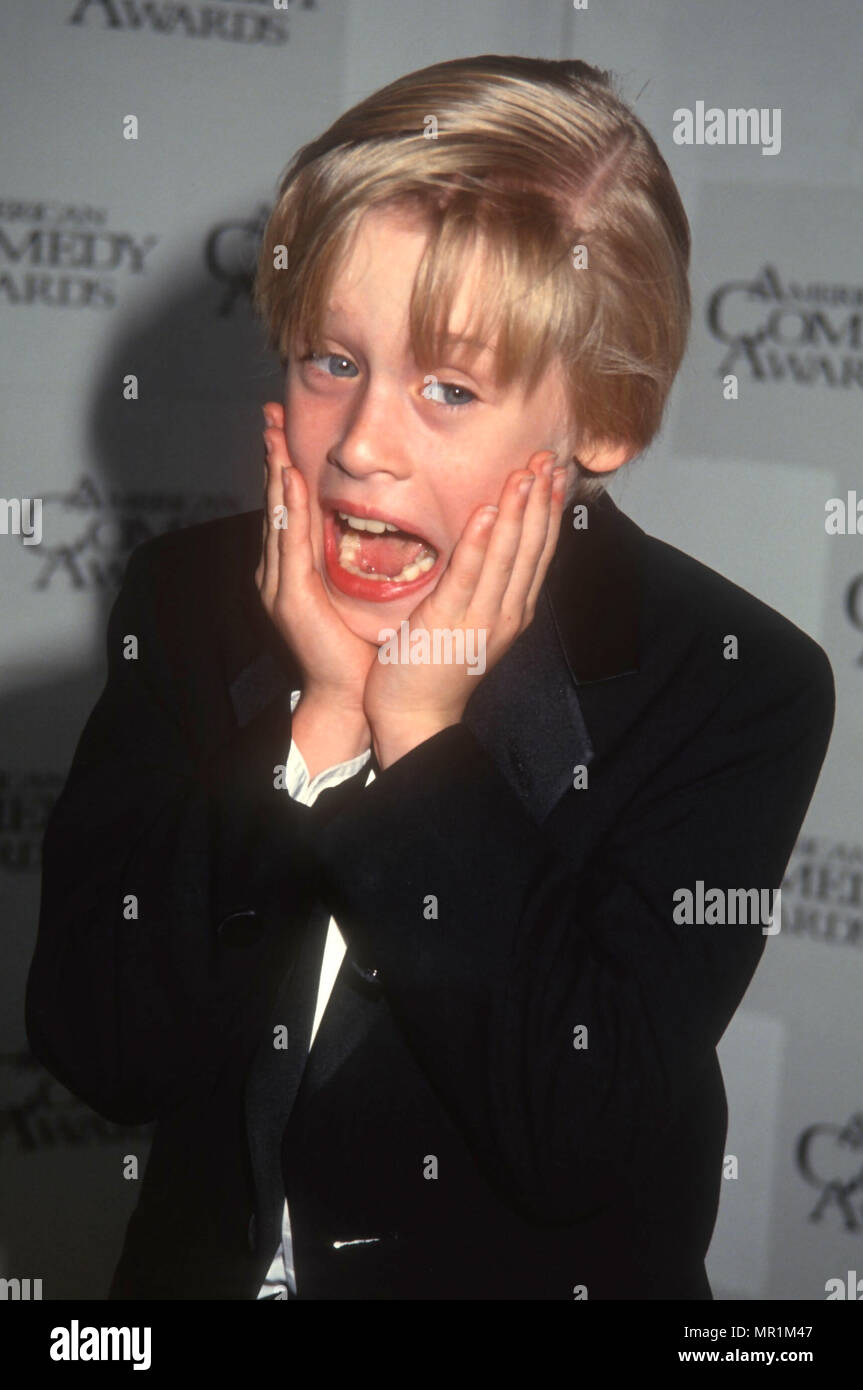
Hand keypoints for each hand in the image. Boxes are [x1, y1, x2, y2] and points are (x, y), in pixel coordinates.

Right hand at [255, 401, 377, 713]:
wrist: (353, 694)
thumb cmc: (363, 645)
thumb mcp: (364, 590)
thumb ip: (361, 555)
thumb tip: (384, 521)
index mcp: (300, 569)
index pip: (293, 506)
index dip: (288, 465)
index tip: (288, 426)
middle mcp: (282, 571)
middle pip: (277, 503)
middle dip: (273, 456)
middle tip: (270, 413)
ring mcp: (280, 584)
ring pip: (277, 516)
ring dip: (274, 472)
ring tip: (273, 434)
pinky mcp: (289, 598)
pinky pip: (288, 545)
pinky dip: (287, 511)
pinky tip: (288, 482)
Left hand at [364, 451, 568, 767]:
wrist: (415, 718)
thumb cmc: (433, 669)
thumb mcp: (468, 622)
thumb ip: (481, 586)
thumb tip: (486, 545)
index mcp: (512, 611)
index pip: (538, 552)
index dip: (549, 510)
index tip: (556, 473)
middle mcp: (507, 613)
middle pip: (532, 547)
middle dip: (542, 499)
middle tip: (550, 457)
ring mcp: (481, 619)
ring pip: (507, 555)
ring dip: (519, 510)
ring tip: (528, 471)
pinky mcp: (450, 623)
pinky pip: (469, 575)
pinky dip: (480, 541)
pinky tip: (488, 510)